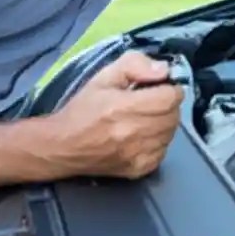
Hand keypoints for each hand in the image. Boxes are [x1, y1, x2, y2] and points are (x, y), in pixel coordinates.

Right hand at [46, 51, 183, 178]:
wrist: (61, 146)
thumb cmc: (82, 109)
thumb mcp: (104, 76)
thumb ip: (135, 65)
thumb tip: (163, 70)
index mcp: (124, 107)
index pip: (170, 97)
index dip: (169, 88)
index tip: (159, 87)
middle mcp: (133, 133)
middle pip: (174, 116)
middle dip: (167, 105)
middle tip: (152, 101)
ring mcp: (137, 155)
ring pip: (170, 134)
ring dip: (164, 123)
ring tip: (145, 118)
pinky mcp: (137, 170)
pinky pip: (163, 152)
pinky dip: (158, 142)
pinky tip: (143, 136)